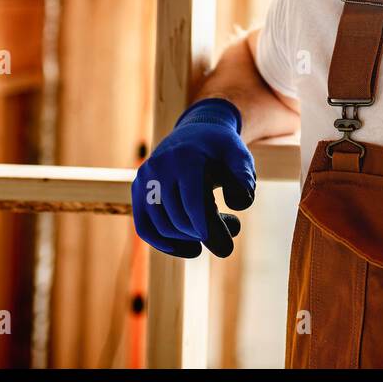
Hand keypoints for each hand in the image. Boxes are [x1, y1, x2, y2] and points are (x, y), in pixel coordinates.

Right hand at [131, 97, 255, 257]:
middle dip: (205, 236)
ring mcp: (145, 179)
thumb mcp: (240, 156)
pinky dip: (163, 244)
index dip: (208, 228)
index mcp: (186, 158)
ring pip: (160, 226)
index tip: (225, 246)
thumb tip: (239, 204)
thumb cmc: (221, 148)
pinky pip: (144, 226)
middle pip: (177, 218)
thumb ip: (245, 177)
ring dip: (187, 241)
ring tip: (213, 236)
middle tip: (230, 236)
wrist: (196, 131)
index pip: (192, 202)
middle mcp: (159, 168)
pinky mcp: (137, 190)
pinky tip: (189, 250)